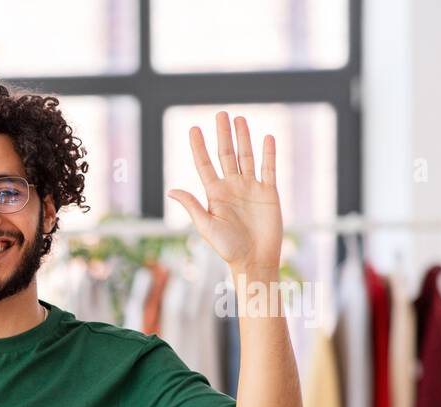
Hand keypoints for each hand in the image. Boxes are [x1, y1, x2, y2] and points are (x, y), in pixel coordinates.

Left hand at [167, 112, 281, 276]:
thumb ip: (192, 206)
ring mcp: (251, 188)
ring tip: (238, 119)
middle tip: (220, 114)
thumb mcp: (206, 226)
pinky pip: (269, 168)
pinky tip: (266, 137)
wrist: (255, 259)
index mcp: (214, 194)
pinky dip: (269, 153)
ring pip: (247, 157)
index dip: (199, 148)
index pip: (205, 165)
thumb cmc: (228, 247)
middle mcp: (232, 187)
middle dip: (223, 135)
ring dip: (243, 138)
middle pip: (226, 154)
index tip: (193, 129)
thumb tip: (171, 190)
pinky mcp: (269, 192)